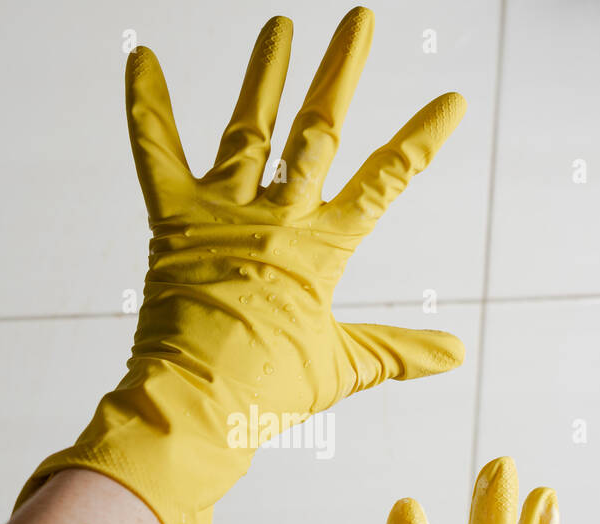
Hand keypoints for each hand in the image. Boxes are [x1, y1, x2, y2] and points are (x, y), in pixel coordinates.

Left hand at [16, 7, 466, 523]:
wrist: (197, 408)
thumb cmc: (269, 393)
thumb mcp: (342, 368)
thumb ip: (399, 351)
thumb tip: (458, 352)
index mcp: (323, 249)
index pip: (385, 181)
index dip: (420, 139)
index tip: (451, 99)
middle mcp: (278, 218)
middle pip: (317, 131)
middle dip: (341, 71)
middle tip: (359, 18)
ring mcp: (224, 216)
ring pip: (249, 129)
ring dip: (265, 74)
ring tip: (279, 24)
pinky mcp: (173, 223)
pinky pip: (155, 154)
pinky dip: (146, 106)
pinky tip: (141, 55)